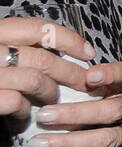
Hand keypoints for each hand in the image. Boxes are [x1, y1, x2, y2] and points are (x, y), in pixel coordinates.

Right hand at [1, 16, 98, 134]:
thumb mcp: (0, 56)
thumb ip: (19, 52)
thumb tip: (67, 56)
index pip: (35, 27)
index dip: (68, 38)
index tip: (88, 53)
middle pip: (41, 57)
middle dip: (71, 73)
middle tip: (84, 85)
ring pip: (33, 79)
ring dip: (50, 94)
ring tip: (51, 103)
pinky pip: (16, 102)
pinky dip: (26, 113)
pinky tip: (24, 118)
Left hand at [26, 61, 121, 146]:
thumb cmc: (110, 103)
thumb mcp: (105, 86)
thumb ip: (82, 79)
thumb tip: (45, 76)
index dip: (110, 75)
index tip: (89, 77)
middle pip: (111, 111)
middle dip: (75, 115)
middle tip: (43, 116)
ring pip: (106, 140)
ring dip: (70, 143)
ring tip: (40, 144)